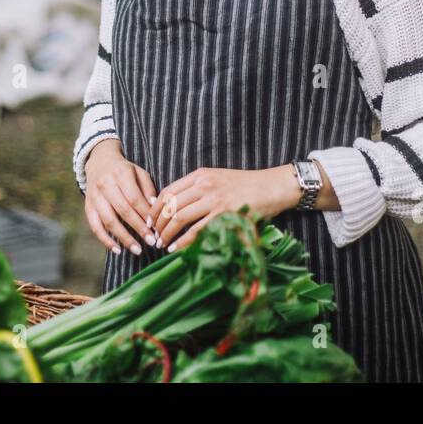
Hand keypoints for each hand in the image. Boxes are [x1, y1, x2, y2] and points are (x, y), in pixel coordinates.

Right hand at [83, 138, 158, 256]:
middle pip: (123, 210)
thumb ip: (148, 190)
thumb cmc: (125, 171)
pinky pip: (95, 227)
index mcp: (121, 174)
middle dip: (139, 228)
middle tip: (152, 242)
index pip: (134, 198)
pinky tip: (117, 250)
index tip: (156, 228)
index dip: (145, 214)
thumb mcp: (139, 173)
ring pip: (109, 221)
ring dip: (124, 238)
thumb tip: (154, 210)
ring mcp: (94, 196)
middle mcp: (105, 184)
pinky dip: (105, 240)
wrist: (99, 163)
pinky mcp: (88, 207)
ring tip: (137, 250)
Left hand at [148, 166, 296, 252]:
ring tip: (161, 243)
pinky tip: (176, 248)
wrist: (272, 186)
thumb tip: (176, 207)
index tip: (150, 219)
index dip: (155, 208)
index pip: (168, 191)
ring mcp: (214, 200)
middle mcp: (204, 185)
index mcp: (200, 175)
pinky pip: (197, 231)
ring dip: (166, 233)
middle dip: (157, 223)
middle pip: (170, 205)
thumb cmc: (246, 185)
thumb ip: (198, 189)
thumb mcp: (218, 179)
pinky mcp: (225, 215)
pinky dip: (183, 241)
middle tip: (153, 235)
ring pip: (179, 218)